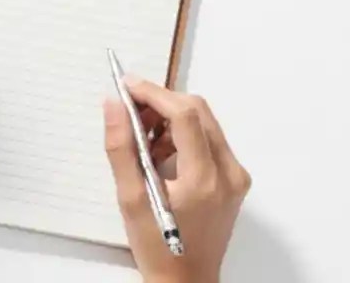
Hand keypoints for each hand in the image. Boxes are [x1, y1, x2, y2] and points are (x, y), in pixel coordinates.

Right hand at [103, 78, 250, 282]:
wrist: (186, 282)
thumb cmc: (157, 247)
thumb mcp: (130, 199)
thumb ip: (120, 148)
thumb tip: (113, 105)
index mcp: (204, 179)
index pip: (184, 115)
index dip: (154, 93)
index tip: (127, 86)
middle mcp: (229, 172)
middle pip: (198, 112)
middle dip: (161, 103)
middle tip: (130, 112)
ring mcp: (236, 175)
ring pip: (205, 122)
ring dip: (172, 119)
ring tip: (143, 141)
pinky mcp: (235, 179)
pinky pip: (210, 140)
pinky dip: (183, 136)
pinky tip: (161, 156)